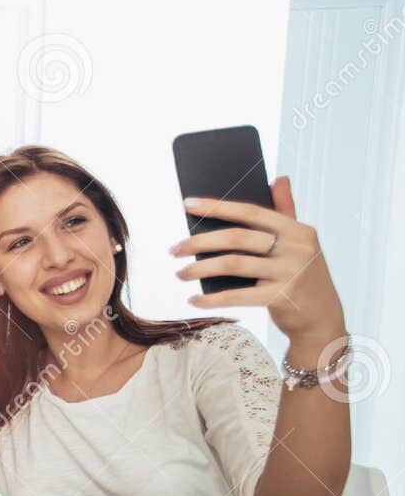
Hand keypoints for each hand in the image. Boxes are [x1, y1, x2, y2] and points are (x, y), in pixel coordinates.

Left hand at [173, 177, 345, 353]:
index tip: (188, 204)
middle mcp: (296, 248)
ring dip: (199, 269)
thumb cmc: (302, 276)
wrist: (321, 318)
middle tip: (174, 249)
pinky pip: (237, 296)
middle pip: (237, 238)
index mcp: (297, 229)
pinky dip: (211, 299)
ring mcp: (290, 272)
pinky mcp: (281, 298)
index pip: (251, 212)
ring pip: (233, 264)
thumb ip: (287, 210)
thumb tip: (278, 178)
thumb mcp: (300, 242)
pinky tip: (194, 301)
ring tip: (180, 274)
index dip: (218, 206)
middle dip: (199, 242)